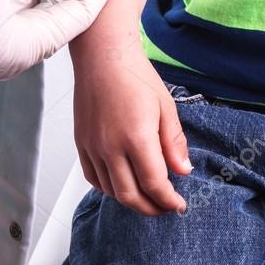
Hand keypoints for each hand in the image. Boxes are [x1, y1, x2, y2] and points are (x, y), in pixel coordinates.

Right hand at [72, 41, 191, 215]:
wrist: (103, 56)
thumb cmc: (135, 75)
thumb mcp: (165, 106)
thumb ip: (174, 142)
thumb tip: (183, 170)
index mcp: (136, 137)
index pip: (154, 184)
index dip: (168, 200)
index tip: (179, 205)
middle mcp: (111, 147)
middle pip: (131, 196)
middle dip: (151, 208)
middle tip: (165, 208)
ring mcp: (93, 146)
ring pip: (111, 191)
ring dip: (131, 200)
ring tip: (146, 197)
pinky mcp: (81, 143)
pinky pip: (93, 178)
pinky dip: (108, 189)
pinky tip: (122, 184)